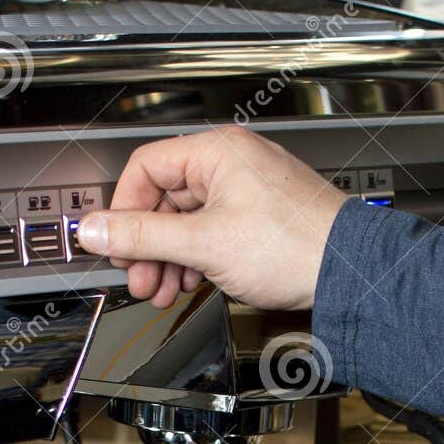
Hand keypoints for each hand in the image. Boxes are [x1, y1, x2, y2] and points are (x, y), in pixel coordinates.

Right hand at [75, 126, 348, 309]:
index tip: (116, 244)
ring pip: (186, 222)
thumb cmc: (296, 247)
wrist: (348, 274)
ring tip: (164, 291)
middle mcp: (231, 164)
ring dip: (169, 260)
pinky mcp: (258, 218)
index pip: (146, 169)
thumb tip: (95, 228)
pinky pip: (210, 233)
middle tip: (140, 279)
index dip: (124, 210)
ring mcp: (246, 191)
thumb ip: (143, 236)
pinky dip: (195, 260)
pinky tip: (191, 284)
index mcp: (217, 152)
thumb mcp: (204, 244)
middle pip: (164, 200)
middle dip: (147, 246)